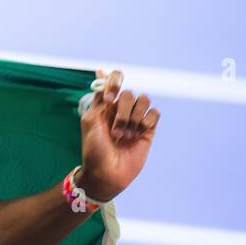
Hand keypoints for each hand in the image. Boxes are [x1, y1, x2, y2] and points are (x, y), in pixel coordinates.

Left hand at [77, 69, 158, 201]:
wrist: (106, 172)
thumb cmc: (94, 149)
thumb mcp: (90, 120)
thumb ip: (99, 97)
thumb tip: (100, 71)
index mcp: (104, 105)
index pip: (114, 80)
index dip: (114, 84)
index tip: (108, 99)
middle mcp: (120, 109)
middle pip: (129, 93)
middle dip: (122, 112)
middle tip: (115, 131)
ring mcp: (135, 119)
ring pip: (144, 100)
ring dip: (134, 119)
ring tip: (125, 136)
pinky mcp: (148, 130)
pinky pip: (155, 113)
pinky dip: (146, 122)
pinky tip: (138, 135)